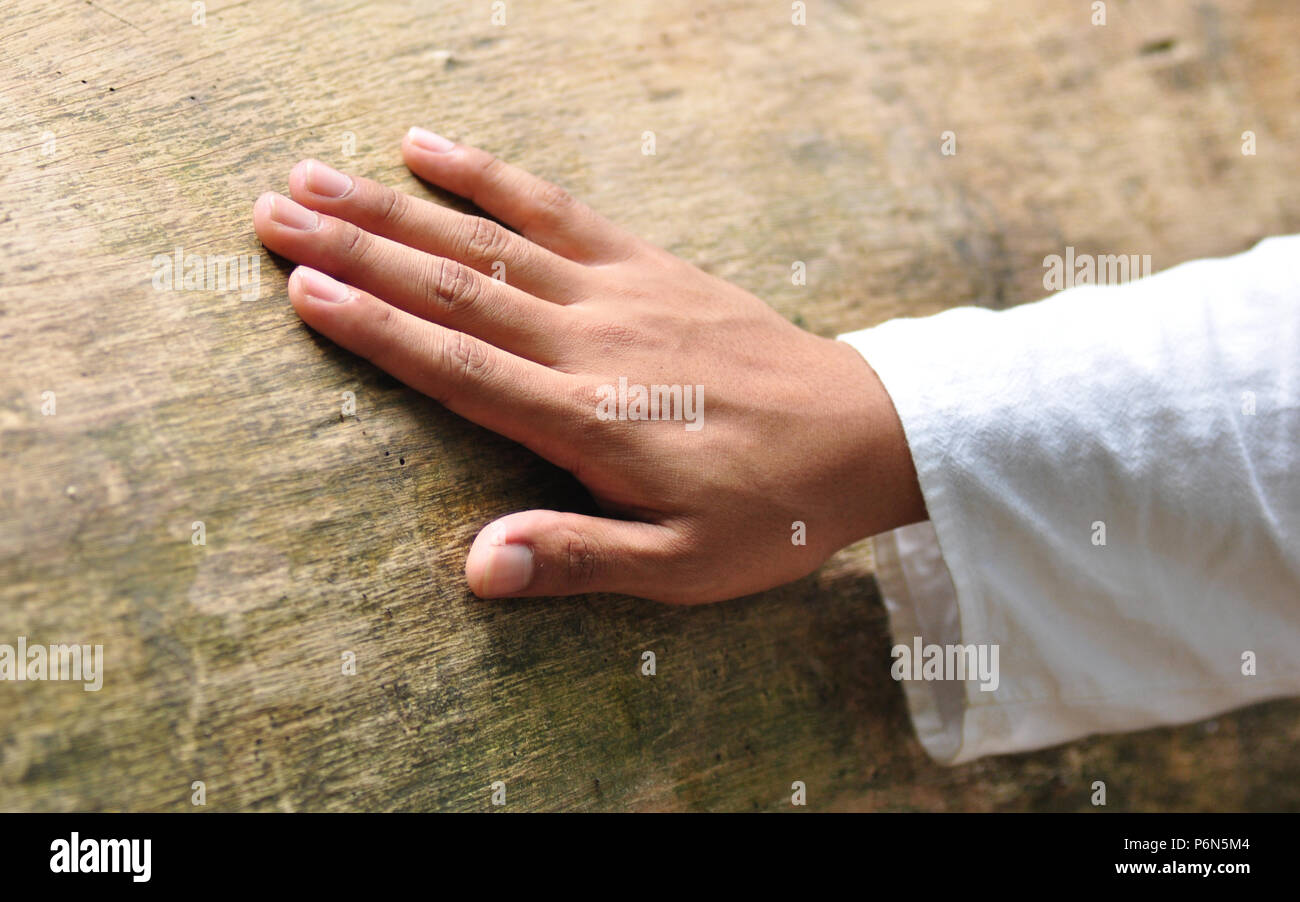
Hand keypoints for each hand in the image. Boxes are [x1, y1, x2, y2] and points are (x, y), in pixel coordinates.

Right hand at [251, 128, 924, 603]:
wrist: (862, 433)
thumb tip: (478, 568)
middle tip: (271, 214)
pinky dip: (491, 176)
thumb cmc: (772, 512)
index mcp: (589, 418)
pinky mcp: (650, 265)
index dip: (374, 328)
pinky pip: (558, 209)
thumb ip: (580, 560)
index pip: (457, 365)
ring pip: (489, 240)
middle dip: (356, 249)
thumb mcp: (684, 567)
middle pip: (453, 287)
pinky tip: (433, 147)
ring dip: (397, 206)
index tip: (299, 290)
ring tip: (317, 176)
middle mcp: (592, 342)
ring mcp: (621, 292)